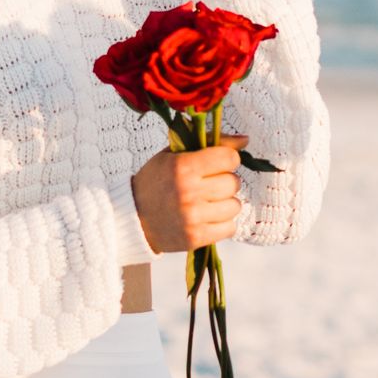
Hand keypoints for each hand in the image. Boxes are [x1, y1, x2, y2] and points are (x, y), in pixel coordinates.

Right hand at [132, 134, 249, 252]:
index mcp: (182, 167)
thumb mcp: (174, 155)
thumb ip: (208, 143)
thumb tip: (245, 140)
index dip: (228, 159)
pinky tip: (207, 218)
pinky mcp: (195, 238)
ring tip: (207, 203)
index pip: (229, 158)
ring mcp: (193, 217)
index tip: (218, 164)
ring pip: (234, 206)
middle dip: (225, 182)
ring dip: (225, 204)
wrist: (132, 217)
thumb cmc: (155, 181)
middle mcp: (189, 192)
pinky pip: (230, 228)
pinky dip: (222, 223)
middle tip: (209, 185)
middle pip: (233, 182)